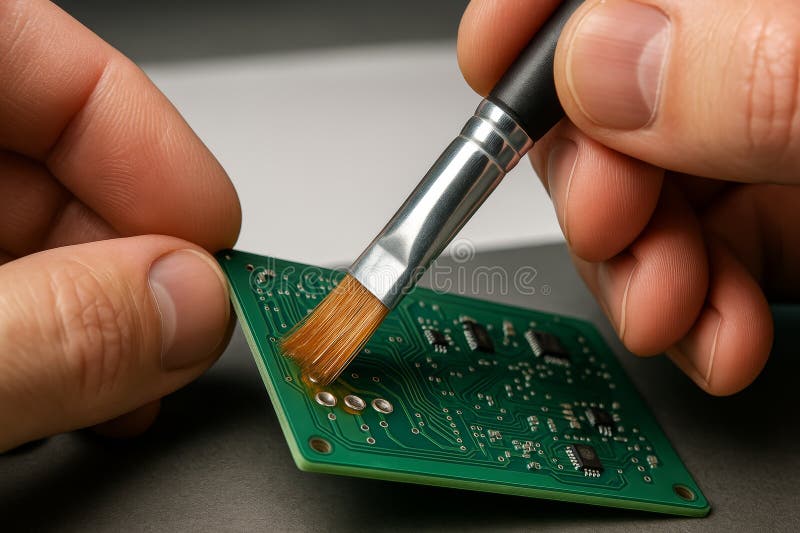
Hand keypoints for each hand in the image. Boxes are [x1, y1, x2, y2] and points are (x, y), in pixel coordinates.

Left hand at [0, 0, 240, 449]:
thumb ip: (43, 334)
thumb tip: (185, 309)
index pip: (46, 62)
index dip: (152, 145)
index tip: (217, 240)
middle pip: (48, 153)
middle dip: (133, 253)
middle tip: (180, 337)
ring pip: (28, 229)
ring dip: (97, 310)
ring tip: (127, 385)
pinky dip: (41, 338)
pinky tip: (61, 386)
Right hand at [458, 0, 799, 394]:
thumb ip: (745, 70)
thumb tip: (598, 67)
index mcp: (757, 0)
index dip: (534, 25)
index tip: (492, 69)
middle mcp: (747, 59)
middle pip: (602, 104)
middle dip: (587, 181)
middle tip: (608, 227)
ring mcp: (758, 140)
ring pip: (640, 194)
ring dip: (633, 270)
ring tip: (666, 309)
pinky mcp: (785, 210)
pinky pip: (706, 252)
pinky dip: (693, 311)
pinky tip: (715, 335)